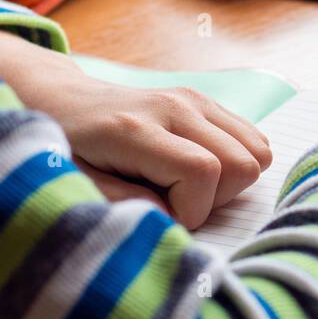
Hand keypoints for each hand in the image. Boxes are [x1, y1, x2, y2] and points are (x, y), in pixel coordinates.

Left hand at [0, 32, 272, 227]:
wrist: (60, 100)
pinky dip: (236, 163)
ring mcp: (195, 100)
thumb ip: (122, 204)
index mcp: (136, 129)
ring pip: (257, 151)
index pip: (203, 172)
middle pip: (242, 163)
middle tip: (176, 203)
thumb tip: (172, 217)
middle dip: (216, 199)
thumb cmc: (62, 148)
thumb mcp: (74, 184)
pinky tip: (197, 171)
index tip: (162, 218)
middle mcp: (174, 106)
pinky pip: (254, 139)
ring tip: (187, 188)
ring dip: (230, 182)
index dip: (192, 210)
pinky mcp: (206, 101)